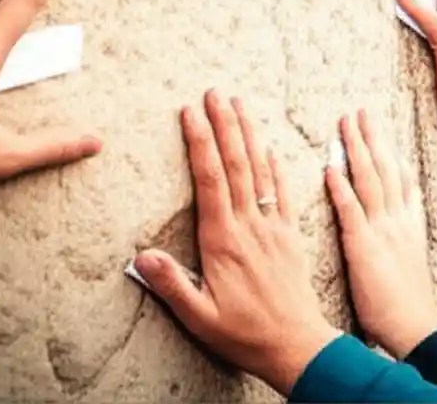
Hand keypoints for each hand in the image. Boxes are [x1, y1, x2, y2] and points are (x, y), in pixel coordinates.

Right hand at [134, 91, 337, 394]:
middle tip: (214, 92)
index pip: (210, 180)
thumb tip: (140, 256)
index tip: (190, 112)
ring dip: (249, 134)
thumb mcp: (199, 317)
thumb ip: (171, 285)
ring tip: (239, 103)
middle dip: (224, 125)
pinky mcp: (290, 235)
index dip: (200, 143)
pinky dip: (277, 166)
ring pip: (260, 171)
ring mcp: (273, 227)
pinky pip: (283, 192)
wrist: (296, 344)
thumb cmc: (244, 334)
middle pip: (236, 165)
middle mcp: (249, 227)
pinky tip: (270, 146)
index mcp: (223, 241)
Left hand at [325, 109, 436, 357]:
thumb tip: (401, 213)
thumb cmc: (408, 302)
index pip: (400, 177)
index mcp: (408, 223)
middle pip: (385, 168)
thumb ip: (404, 232)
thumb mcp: (412, 258)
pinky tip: (330, 166)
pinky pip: (352, 209)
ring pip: (370, 179)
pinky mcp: (365, 245)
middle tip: (360, 111)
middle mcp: (398, 219)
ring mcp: (382, 230)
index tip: (379, 126)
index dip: (389, 150)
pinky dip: (341, 186)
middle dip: (372, 137)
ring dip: (357, 149)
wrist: (415, 325)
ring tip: (345, 123)